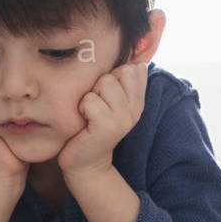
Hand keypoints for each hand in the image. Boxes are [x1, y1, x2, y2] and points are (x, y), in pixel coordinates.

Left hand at [58, 60, 147, 178]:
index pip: (135, 68)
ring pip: (106, 83)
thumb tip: (134, 58)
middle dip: (101, 84)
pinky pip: (91, 100)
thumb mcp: (110, 102)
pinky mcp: (107, 127)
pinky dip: (82, 108)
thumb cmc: (91, 127)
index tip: (107, 96)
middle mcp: (135, 109)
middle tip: (96, 106)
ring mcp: (123, 118)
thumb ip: (121, 82)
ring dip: (91, 96)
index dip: (115, 75)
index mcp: (138, 101)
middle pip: (120, 71)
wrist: (85, 163)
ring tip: (89, 114)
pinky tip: (84, 122)